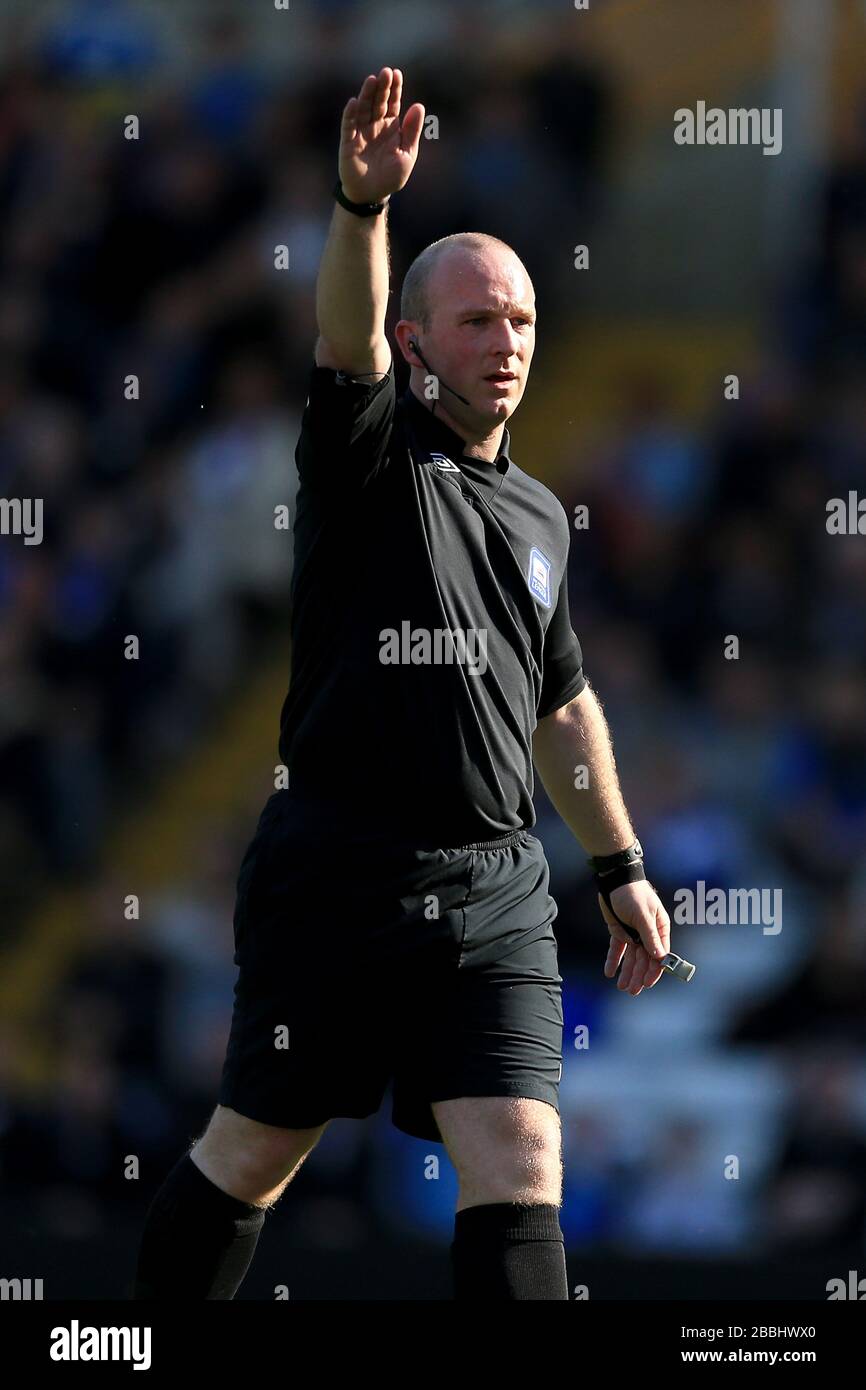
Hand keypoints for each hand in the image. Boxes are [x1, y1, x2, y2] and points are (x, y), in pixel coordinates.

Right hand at [339, 67, 424, 204]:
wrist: (372, 195)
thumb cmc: (391, 176)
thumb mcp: (407, 154)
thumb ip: (412, 131)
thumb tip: (418, 105)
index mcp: (391, 127)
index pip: (392, 103)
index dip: (395, 89)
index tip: (397, 74)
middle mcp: (375, 125)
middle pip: (378, 102)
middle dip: (382, 87)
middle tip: (386, 72)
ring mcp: (361, 132)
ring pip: (364, 109)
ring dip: (367, 94)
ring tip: (372, 80)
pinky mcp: (348, 142)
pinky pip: (348, 125)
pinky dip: (350, 114)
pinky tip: (354, 102)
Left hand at [599, 880, 670, 995]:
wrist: (615, 880)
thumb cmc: (633, 894)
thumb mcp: (643, 915)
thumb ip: (650, 936)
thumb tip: (660, 957)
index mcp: (659, 929)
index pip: (659, 955)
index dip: (654, 971)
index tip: (647, 983)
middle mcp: (648, 934)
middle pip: (644, 960)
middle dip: (638, 975)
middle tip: (632, 991)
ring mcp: (633, 934)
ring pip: (631, 958)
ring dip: (627, 972)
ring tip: (622, 987)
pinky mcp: (620, 932)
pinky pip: (617, 949)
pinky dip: (614, 960)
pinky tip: (609, 973)